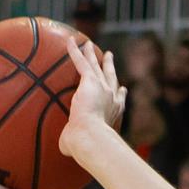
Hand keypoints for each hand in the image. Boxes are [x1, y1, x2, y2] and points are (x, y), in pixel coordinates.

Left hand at [61, 38, 125, 152]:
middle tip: (109, 56)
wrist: (91, 136)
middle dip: (109, 66)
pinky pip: (81, 62)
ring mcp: (102, 87)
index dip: (120, 93)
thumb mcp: (82, 145)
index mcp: (114, 112)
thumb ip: (75, 143)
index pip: (119, 100)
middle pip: (110, 77)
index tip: (122, 89)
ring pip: (95, 65)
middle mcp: (111, 97)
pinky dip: (75, 51)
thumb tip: (67, 147)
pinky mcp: (89, 80)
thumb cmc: (87, 145)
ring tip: (88, 44)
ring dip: (91, 54)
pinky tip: (70, 41)